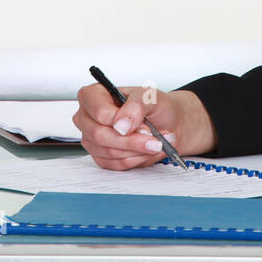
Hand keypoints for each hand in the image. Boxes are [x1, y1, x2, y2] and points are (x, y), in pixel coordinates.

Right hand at [72, 85, 217, 170]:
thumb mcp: (153, 97)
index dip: (111, 116)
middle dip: (129, 140)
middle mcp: (88, 117)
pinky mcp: (102, 156)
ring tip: (153, 144)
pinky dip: (132, 161)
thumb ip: (137, 105)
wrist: (173, 124)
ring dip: (134, 152)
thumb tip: (120, 122)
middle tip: (153, 139)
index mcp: (94, 95)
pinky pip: (112, 165)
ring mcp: (93, 139)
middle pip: (97, 134)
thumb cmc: (161, 107)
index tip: (135, 122)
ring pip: (105, 152)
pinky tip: (145, 153)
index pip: (90, 104)